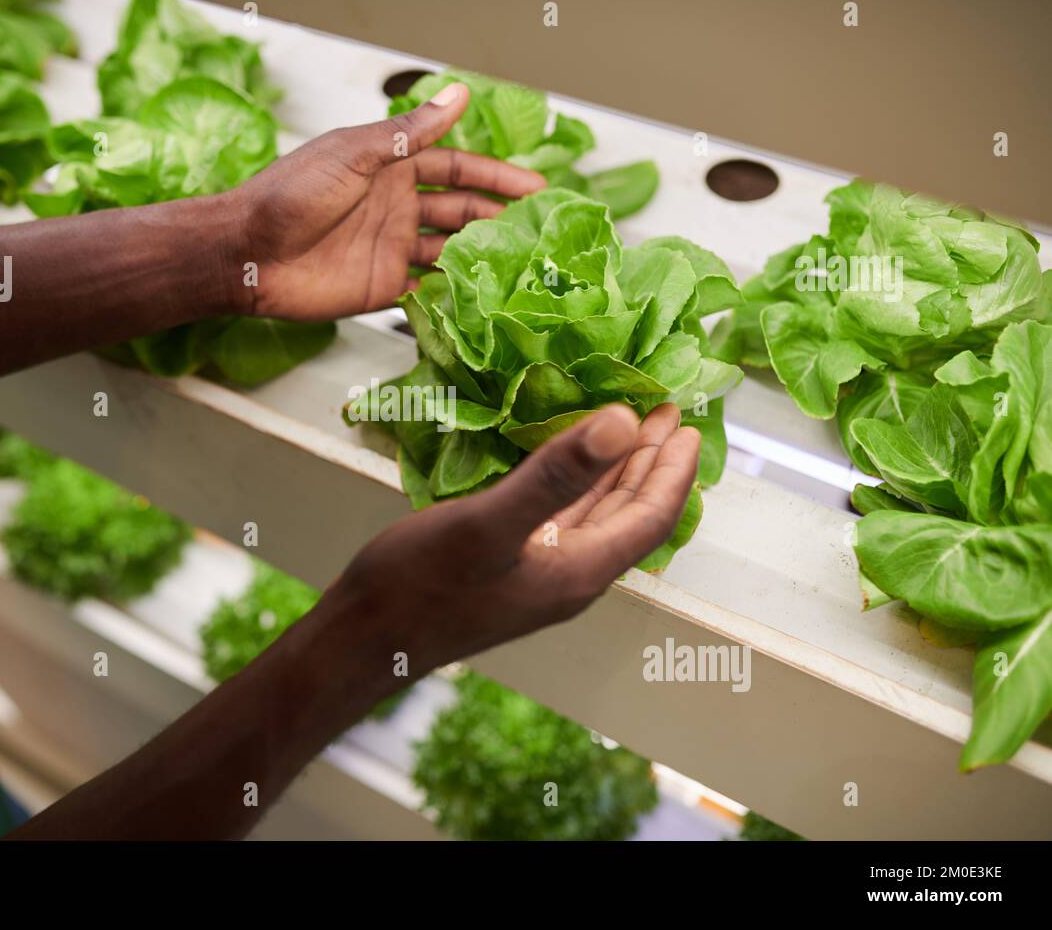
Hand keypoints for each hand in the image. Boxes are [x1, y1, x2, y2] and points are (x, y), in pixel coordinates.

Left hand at [231, 82, 545, 321]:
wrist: (248, 252)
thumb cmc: (291, 195)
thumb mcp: (355, 153)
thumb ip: (410, 132)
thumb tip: (458, 94)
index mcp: (391, 166)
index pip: (457, 168)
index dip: (496, 177)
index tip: (536, 189)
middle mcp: (396, 205)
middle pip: (461, 209)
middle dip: (500, 217)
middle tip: (540, 231)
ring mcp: (391, 247)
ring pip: (450, 248)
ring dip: (482, 253)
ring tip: (523, 263)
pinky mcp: (381, 286)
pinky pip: (426, 288)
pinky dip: (454, 290)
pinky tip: (484, 295)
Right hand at [332, 403, 700, 675]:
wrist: (361, 639)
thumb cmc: (417, 585)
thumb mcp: (487, 524)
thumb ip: (556, 477)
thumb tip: (624, 425)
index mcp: (578, 570)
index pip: (650, 516)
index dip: (674, 470)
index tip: (689, 422)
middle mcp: (569, 576)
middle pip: (630, 515)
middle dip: (653, 463)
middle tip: (668, 413)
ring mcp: (538, 573)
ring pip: (597, 516)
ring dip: (619, 471)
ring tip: (634, 429)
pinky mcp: (509, 567)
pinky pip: (562, 519)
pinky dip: (578, 485)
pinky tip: (569, 465)